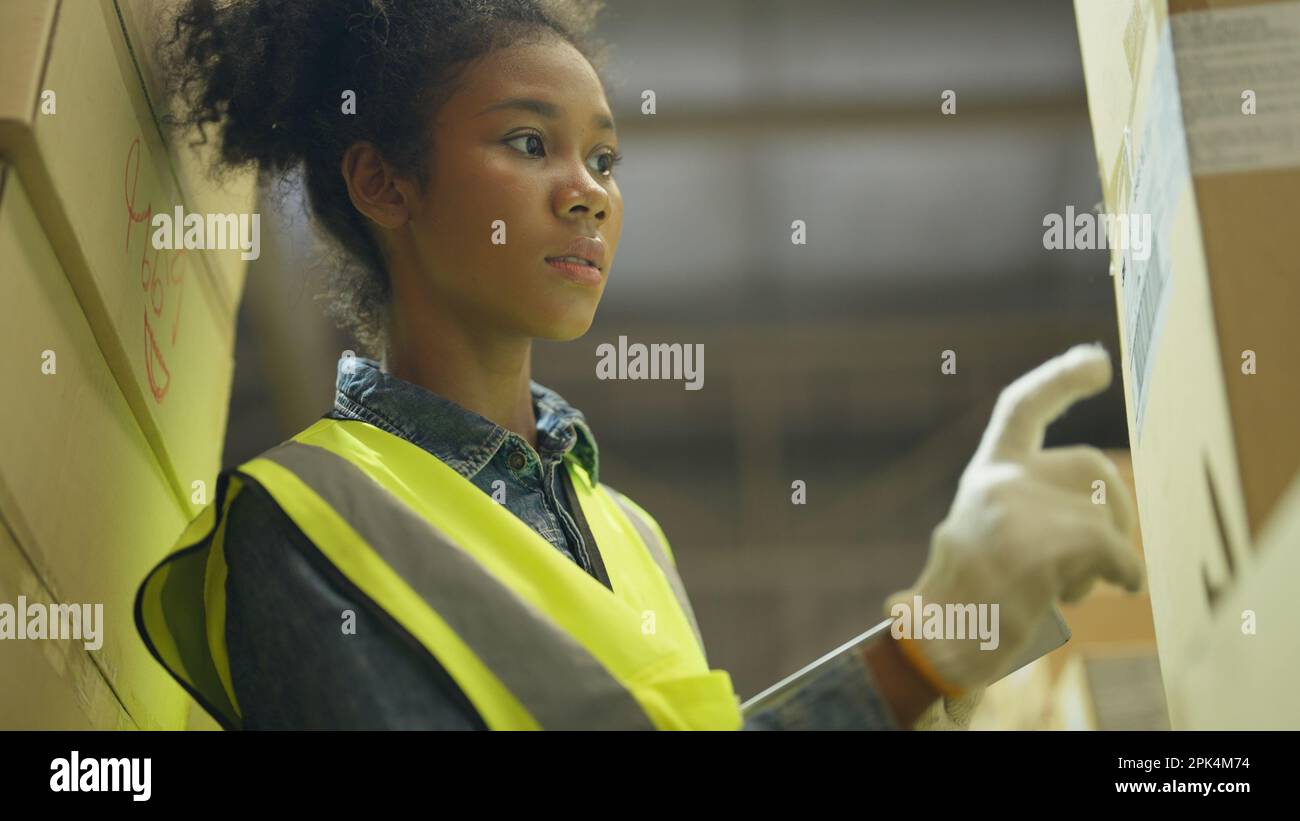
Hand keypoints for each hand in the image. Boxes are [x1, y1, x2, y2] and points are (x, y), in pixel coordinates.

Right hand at [883, 343, 1144, 695]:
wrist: (942, 642)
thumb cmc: (970, 599)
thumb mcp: (987, 532)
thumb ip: (1028, 504)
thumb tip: (1105, 501)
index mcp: (987, 475)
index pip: (1022, 407)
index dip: (1059, 379)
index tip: (1096, 359)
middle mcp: (1002, 481)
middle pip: (1091, 465)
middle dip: (1116, 506)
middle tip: (1110, 550)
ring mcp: (1023, 512)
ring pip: (1106, 515)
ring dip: (1108, 556)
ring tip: (1074, 585)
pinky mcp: (1049, 546)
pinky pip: (1119, 552)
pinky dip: (1128, 574)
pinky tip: (1120, 588)